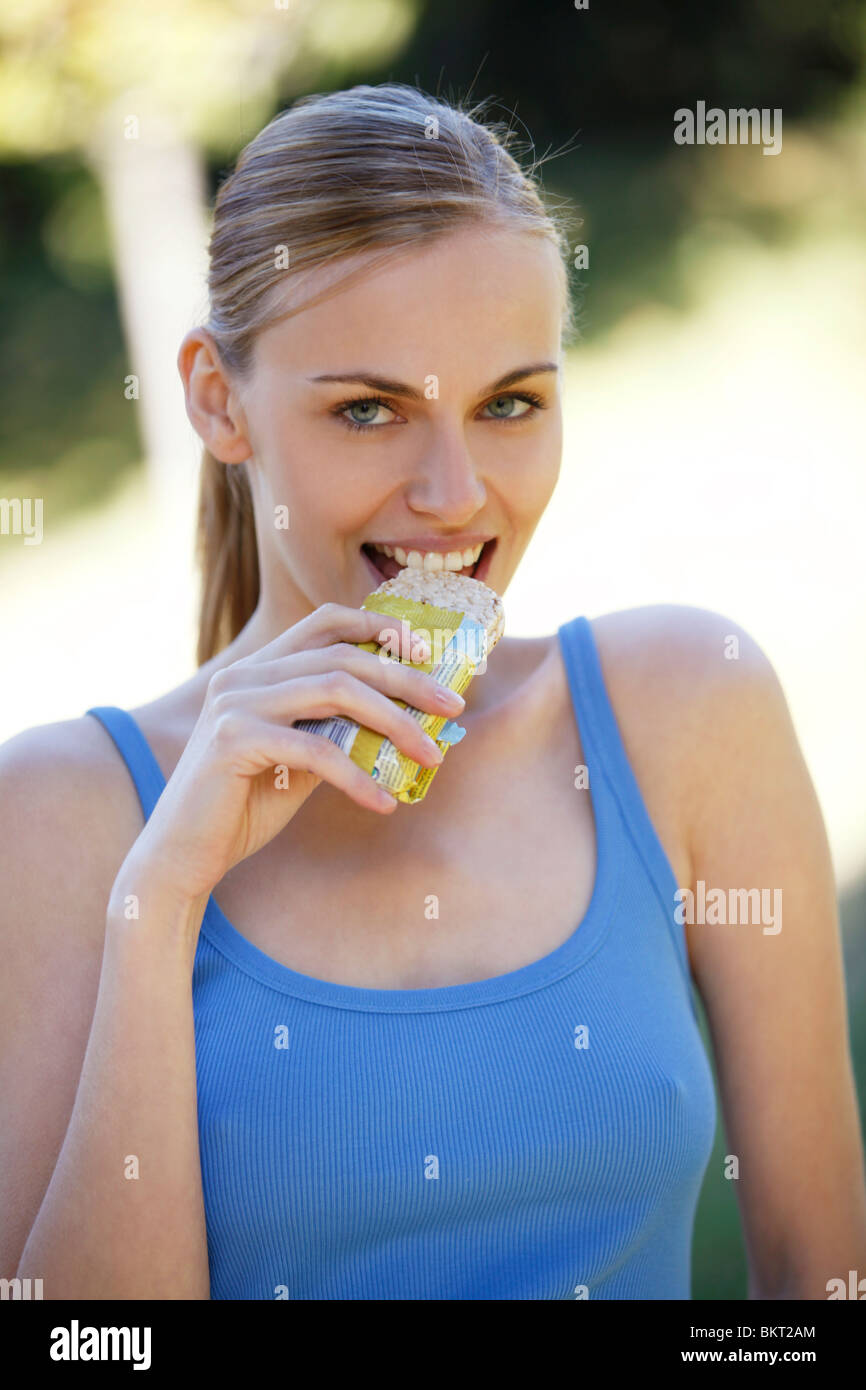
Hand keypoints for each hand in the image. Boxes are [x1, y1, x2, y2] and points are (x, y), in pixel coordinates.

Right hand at [121, 604, 464, 905]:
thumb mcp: (301, 758)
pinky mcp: (232, 740)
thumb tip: (410, 721)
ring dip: (395, 722)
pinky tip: (384, 802)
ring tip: (432, 754)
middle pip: (343, 657)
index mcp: (258, 669)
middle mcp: (244, 675)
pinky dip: (357, 777)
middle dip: (407, 680)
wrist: (183, 854)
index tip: (426, 650)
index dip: (379, 626)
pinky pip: (315, 750)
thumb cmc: (244, 806)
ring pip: (336, 691)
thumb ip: (338, 729)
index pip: (325, 622)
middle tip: (454, 706)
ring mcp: (234, 703)